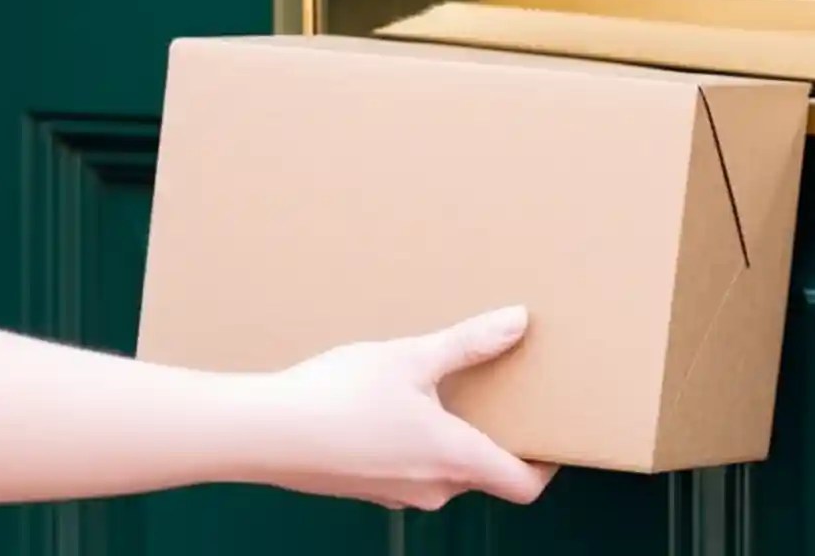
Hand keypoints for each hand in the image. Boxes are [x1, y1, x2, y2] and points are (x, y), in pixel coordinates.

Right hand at [257, 305, 557, 510]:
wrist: (260, 433)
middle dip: (499, 438)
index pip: (523, 486)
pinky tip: (395, 405)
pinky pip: (410, 469)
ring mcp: (395, 493)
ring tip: (447, 391)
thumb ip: (469, 342)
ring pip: (446, 472)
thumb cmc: (336, 397)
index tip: (555, 435)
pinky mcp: (364, 487)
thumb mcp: (410, 357)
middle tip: (504, 396)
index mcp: (455, 460)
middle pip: (486, 474)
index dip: (547, 465)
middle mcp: (432, 489)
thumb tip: (519, 321)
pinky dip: (418, 444)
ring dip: (455, 438)